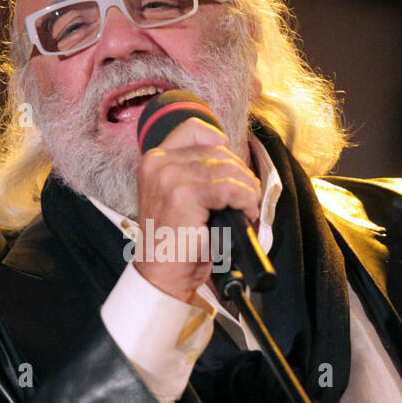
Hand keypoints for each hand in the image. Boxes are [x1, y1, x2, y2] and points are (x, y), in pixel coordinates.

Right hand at [133, 118, 260, 302]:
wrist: (162, 273)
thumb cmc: (174, 241)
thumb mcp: (178, 196)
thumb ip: (195, 171)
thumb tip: (232, 158)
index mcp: (154, 160)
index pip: (194, 129)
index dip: (219, 143)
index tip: (230, 167)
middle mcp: (159, 163)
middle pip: (218, 151)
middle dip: (240, 174)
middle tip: (246, 197)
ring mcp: (170, 177)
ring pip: (228, 169)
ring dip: (247, 189)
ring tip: (246, 207)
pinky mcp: (185, 195)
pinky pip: (231, 188)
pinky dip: (246, 200)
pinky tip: (245, 213)